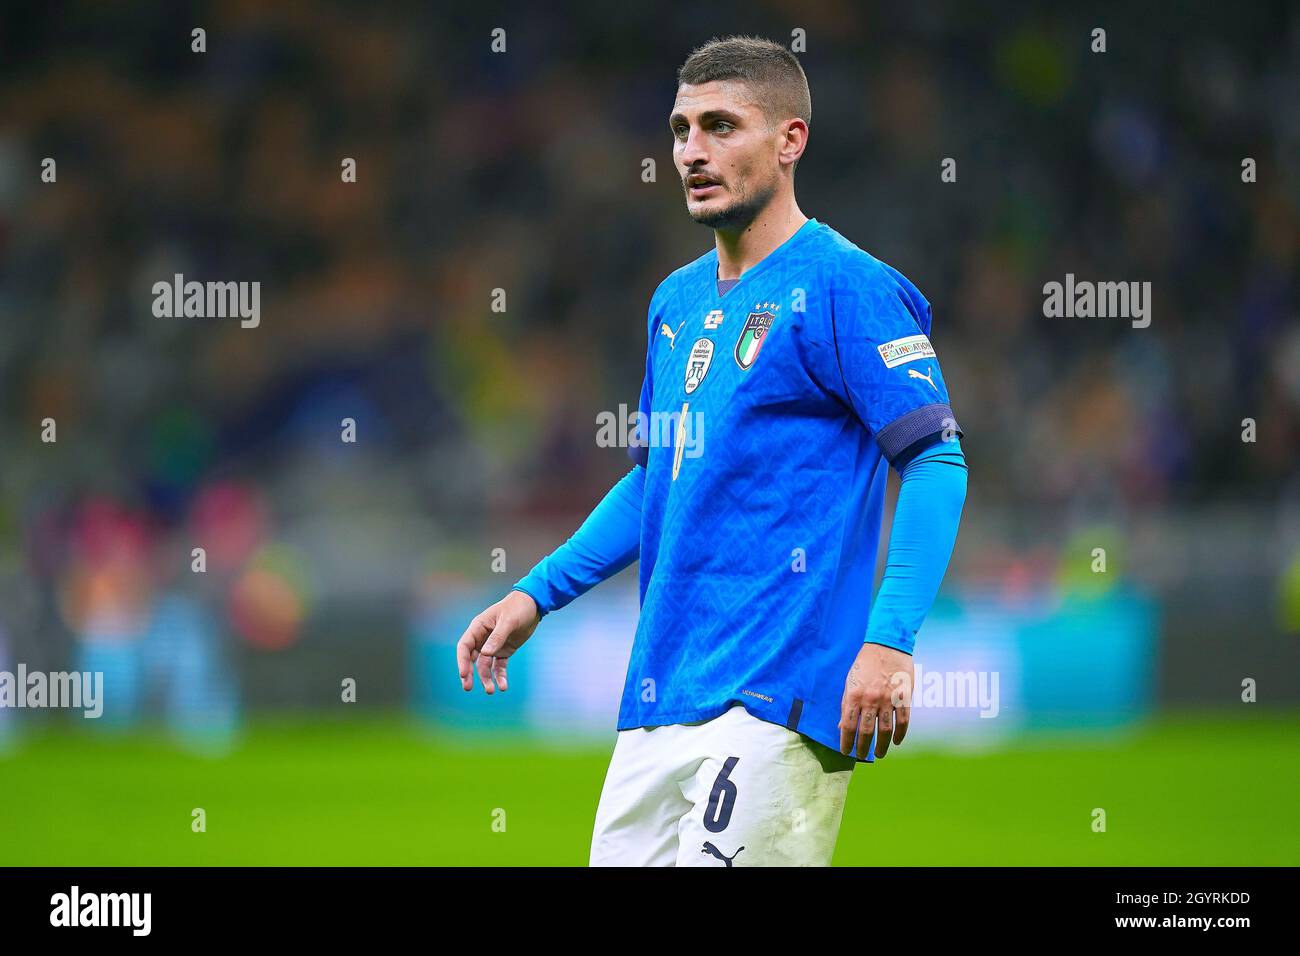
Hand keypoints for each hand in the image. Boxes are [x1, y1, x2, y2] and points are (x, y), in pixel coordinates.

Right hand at [455, 590, 541, 694]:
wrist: (533, 606)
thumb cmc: (518, 608)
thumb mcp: (508, 621)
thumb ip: (497, 637)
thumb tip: (485, 653)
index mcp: (478, 628)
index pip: (464, 646)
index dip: (462, 661)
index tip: (464, 674)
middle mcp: (483, 638)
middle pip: (471, 659)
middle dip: (469, 674)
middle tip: (467, 688)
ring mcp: (493, 646)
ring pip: (484, 666)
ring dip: (486, 678)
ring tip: (491, 691)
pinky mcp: (504, 651)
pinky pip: (499, 666)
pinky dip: (499, 676)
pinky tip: (503, 686)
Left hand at [838, 643, 913, 759]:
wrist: (886, 645)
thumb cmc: (864, 664)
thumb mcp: (849, 682)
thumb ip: (846, 704)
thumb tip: (841, 726)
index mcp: (854, 695)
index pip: (848, 726)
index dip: (846, 742)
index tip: (846, 751)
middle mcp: (871, 699)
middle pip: (867, 731)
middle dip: (863, 748)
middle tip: (862, 756)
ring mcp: (889, 699)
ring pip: (886, 730)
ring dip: (883, 745)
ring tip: (879, 753)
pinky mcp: (904, 697)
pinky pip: (903, 721)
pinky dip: (901, 734)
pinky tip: (897, 741)